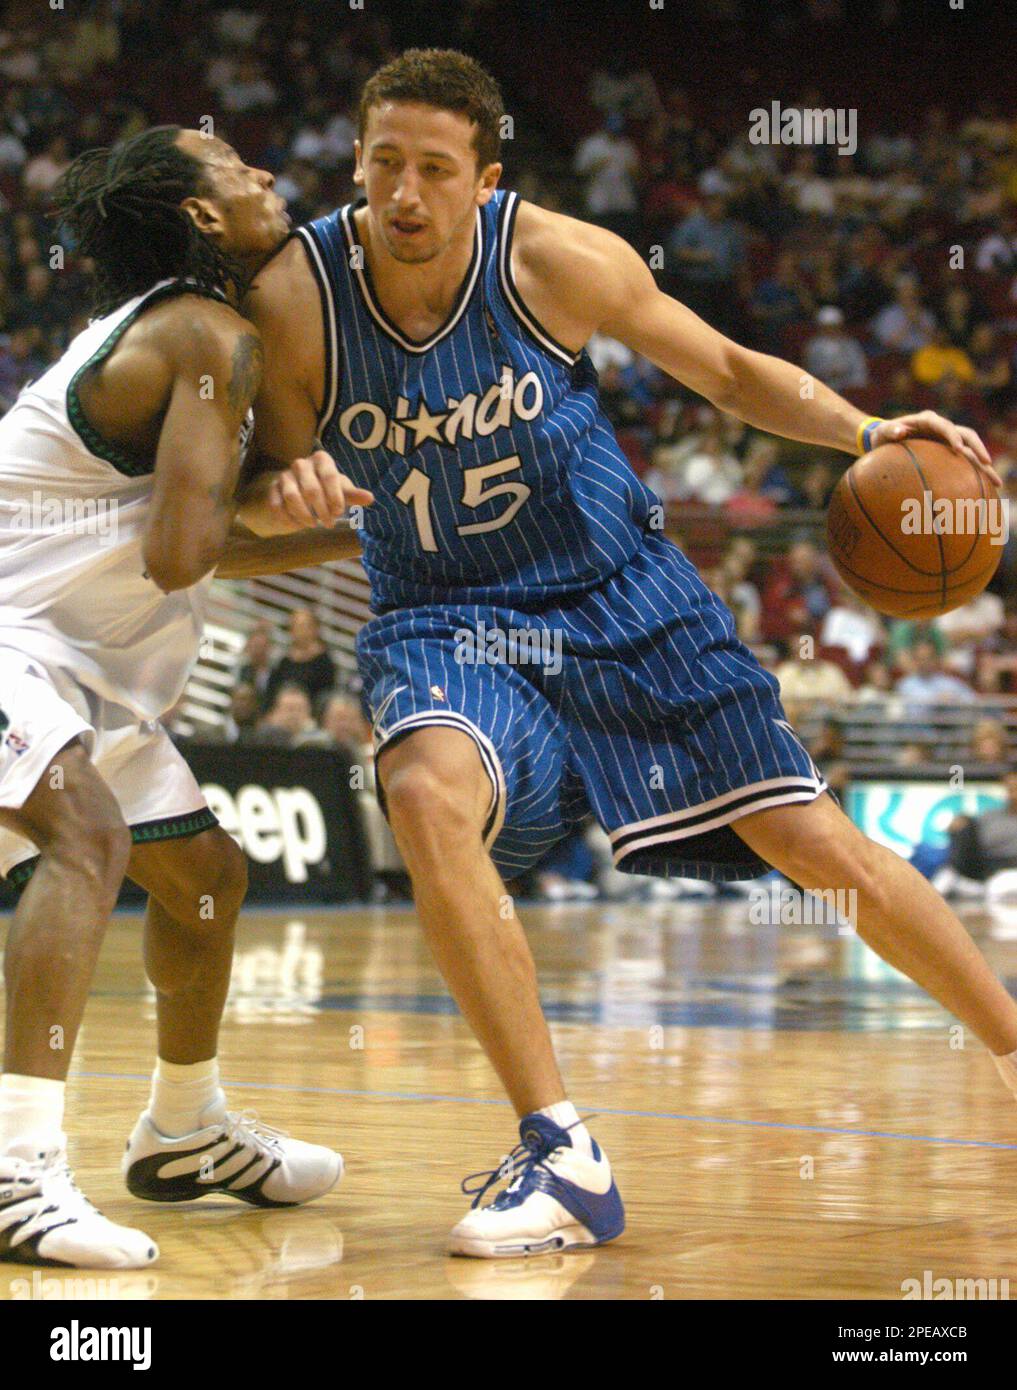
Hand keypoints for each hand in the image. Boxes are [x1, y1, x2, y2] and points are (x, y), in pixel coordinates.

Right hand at [268, 449, 374, 529]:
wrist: (298, 490)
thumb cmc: (325, 489)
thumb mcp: (340, 490)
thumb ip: (352, 494)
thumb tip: (370, 498)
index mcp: (321, 459)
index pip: (329, 476)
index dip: (335, 497)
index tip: (339, 512)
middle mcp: (301, 464)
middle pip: (311, 490)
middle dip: (322, 511)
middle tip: (329, 524)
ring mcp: (284, 476)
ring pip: (293, 498)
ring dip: (305, 516)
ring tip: (313, 525)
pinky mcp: (272, 489)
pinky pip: (277, 506)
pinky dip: (289, 519)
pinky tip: (297, 525)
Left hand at [872, 412, 1001, 487]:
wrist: (886, 439)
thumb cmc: (882, 436)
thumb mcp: (882, 432)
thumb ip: (889, 431)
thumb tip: (899, 431)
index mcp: (927, 421)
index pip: (943, 425)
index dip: (952, 435)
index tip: (957, 448)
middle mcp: (942, 428)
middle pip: (966, 435)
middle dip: (978, 449)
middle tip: (987, 464)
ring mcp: (947, 440)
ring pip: (970, 448)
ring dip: (983, 463)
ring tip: (995, 481)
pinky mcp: (949, 451)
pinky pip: (965, 460)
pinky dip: (974, 472)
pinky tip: (984, 488)